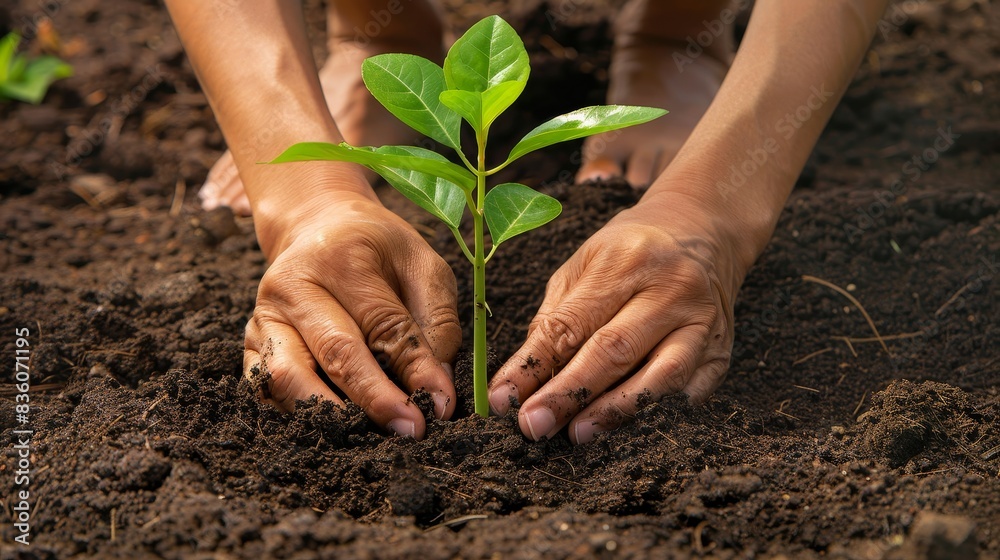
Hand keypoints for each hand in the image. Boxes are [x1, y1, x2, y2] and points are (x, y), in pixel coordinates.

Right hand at [243, 189, 460, 439]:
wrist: (318, 227)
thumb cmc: (378, 251)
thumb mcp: (422, 266)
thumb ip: (437, 324)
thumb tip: (439, 392)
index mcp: (340, 260)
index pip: (381, 325)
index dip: (414, 372)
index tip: (439, 408)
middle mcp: (290, 287)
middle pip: (332, 355)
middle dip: (374, 401)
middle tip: (409, 431)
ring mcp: (262, 318)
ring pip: (286, 379)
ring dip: (330, 416)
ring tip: (370, 438)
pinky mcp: (248, 345)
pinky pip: (263, 392)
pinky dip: (295, 416)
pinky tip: (333, 431)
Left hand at [488, 192, 745, 443]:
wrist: (701, 231)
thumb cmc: (628, 254)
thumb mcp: (583, 267)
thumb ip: (555, 321)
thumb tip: (520, 382)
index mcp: (624, 260)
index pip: (571, 324)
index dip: (533, 367)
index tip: (504, 401)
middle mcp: (669, 288)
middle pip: (613, 351)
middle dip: (568, 394)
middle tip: (533, 425)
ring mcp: (701, 320)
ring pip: (658, 375)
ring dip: (614, 411)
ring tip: (578, 434)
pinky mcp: (721, 348)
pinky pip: (691, 388)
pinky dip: (661, 412)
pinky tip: (634, 430)